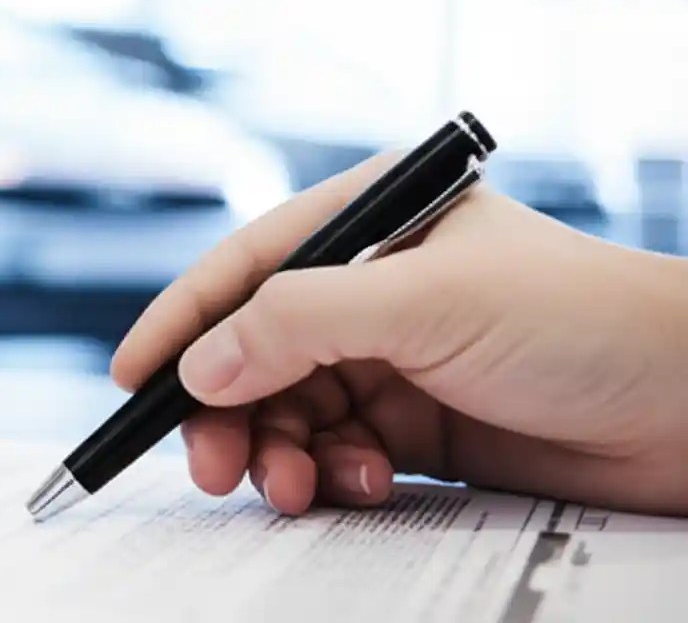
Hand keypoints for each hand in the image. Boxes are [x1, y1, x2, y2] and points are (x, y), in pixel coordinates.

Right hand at [113, 153, 687, 515]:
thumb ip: (296, 326)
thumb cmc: (580, 321)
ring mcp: (392, 359)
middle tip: (211, 466)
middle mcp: (374, 289)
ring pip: (289, 412)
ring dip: (280, 454)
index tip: (131, 378)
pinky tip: (369, 483)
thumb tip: (197, 367)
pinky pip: (338, 454)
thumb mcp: (424, 303)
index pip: (247, 267)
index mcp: (372, 225)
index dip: (182, 321)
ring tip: (297, 486)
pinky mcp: (416, 424)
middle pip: (255, 352)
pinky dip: (335, 476)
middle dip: (227, 411)